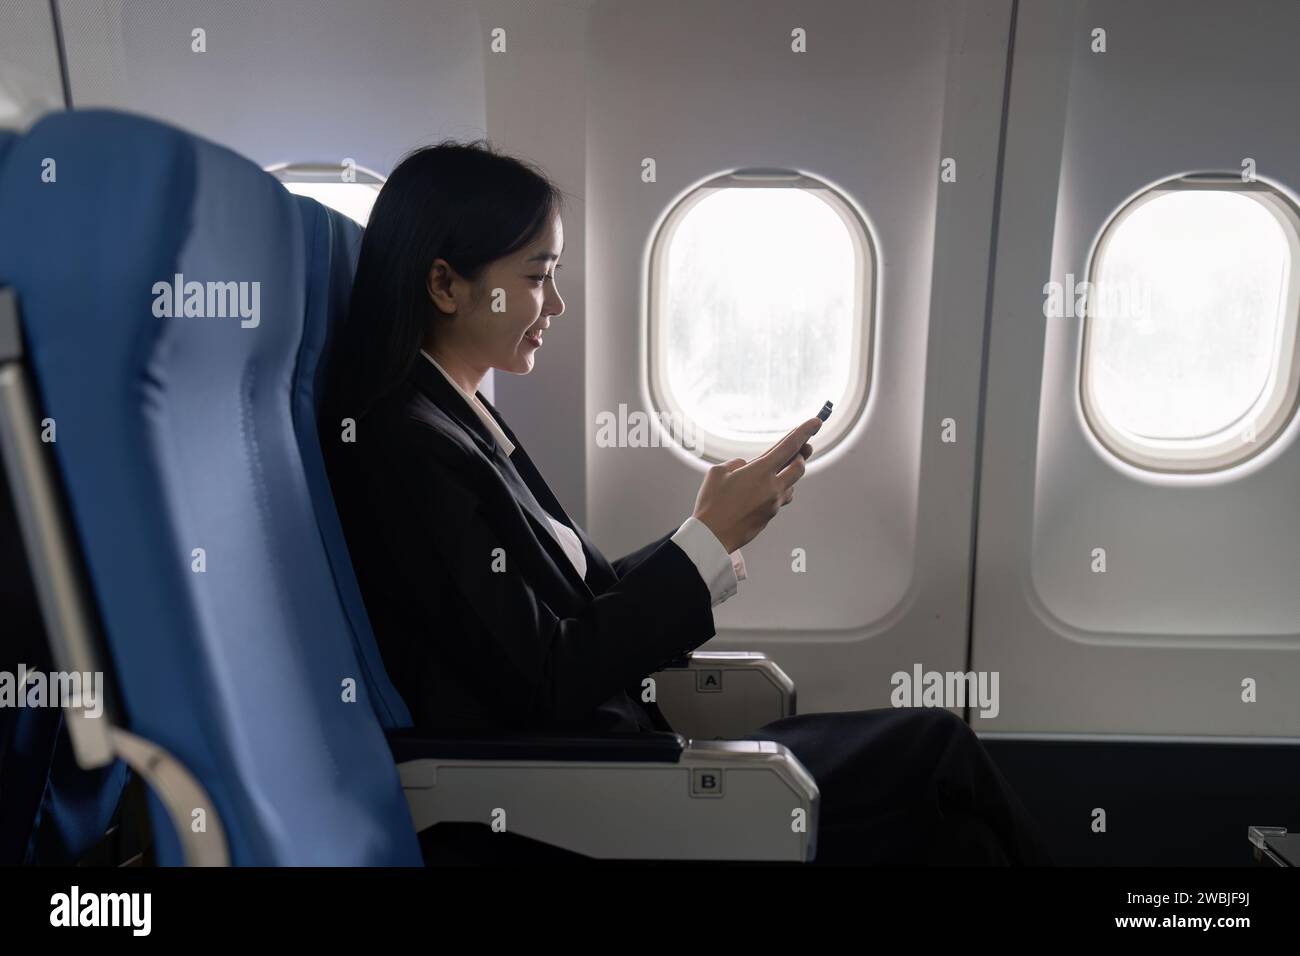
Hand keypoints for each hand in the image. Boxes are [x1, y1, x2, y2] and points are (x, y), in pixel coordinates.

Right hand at [691, 417, 820, 552]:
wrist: (713, 536)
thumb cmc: (712, 504)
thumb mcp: (718, 472)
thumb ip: (737, 464)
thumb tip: (747, 467)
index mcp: (761, 471)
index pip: (789, 446)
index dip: (804, 431)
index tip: (816, 422)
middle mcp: (772, 486)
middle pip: (799, 466)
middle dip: (803, 454)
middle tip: (806, 446)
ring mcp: (773, 503)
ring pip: (792, 484)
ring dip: (791, 473)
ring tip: (787, 467)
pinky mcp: (770, 515)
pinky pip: (782, 498)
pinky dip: (781, 489)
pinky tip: (771, 488)